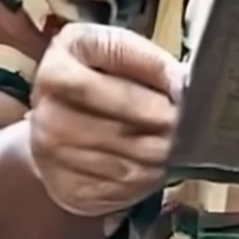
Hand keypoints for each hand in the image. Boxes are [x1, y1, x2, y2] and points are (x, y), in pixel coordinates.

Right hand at [27, 22, 186, 217]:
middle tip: (192, 121)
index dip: (146, 89)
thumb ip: (146, 60)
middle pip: (116, 128)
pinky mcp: (68, 191)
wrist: (62, 114)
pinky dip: (147, 179)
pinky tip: (160, 163)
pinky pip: (119, 190)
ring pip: (122, 164)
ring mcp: (52, 159)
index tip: (181, 90)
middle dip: (161, 125)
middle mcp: (46, 117)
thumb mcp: (117, 48)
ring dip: (159, 155)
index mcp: (55, 70)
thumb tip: (179, 84)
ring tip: (182, 142)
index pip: (100, 85)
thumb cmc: (99, 72)